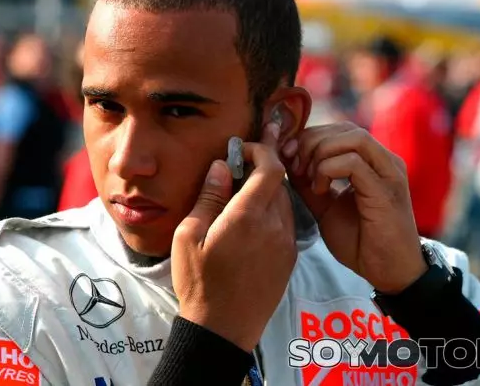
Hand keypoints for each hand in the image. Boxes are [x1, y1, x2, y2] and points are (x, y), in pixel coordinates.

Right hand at [171, 123, 295, 350]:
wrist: (223, 330)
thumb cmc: (198, 283)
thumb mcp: (189, 236)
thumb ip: (209, 196)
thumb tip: (222, 166)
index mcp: (247, 217)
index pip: (271, 167)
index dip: (261, 150)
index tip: (243, 150)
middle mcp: (274, 226)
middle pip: (279, 182)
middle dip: (261, 169)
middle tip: (239, 169)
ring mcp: (286, 243)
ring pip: (284, 202)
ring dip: (266, 192)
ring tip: (241, 199)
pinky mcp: (290, 258)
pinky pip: (286, 223)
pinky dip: (272, 213)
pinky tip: (251, 224)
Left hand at [280, 121, 426, 293]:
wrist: (388, 273)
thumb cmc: (360, 241)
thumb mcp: (325, 207)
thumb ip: (309, 182)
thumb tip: (287, 161)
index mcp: (373, 162)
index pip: (340, 129)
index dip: (310, 137)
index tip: (288, 157)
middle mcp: (385, 161)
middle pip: (345, 128)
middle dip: (312, 142)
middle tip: (295, 166)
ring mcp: (389, 173)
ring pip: (352, 137)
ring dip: (320, 153)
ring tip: (309, 178)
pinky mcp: (386, 190)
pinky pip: (353, 163)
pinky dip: (328, 170)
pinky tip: (320, 190)